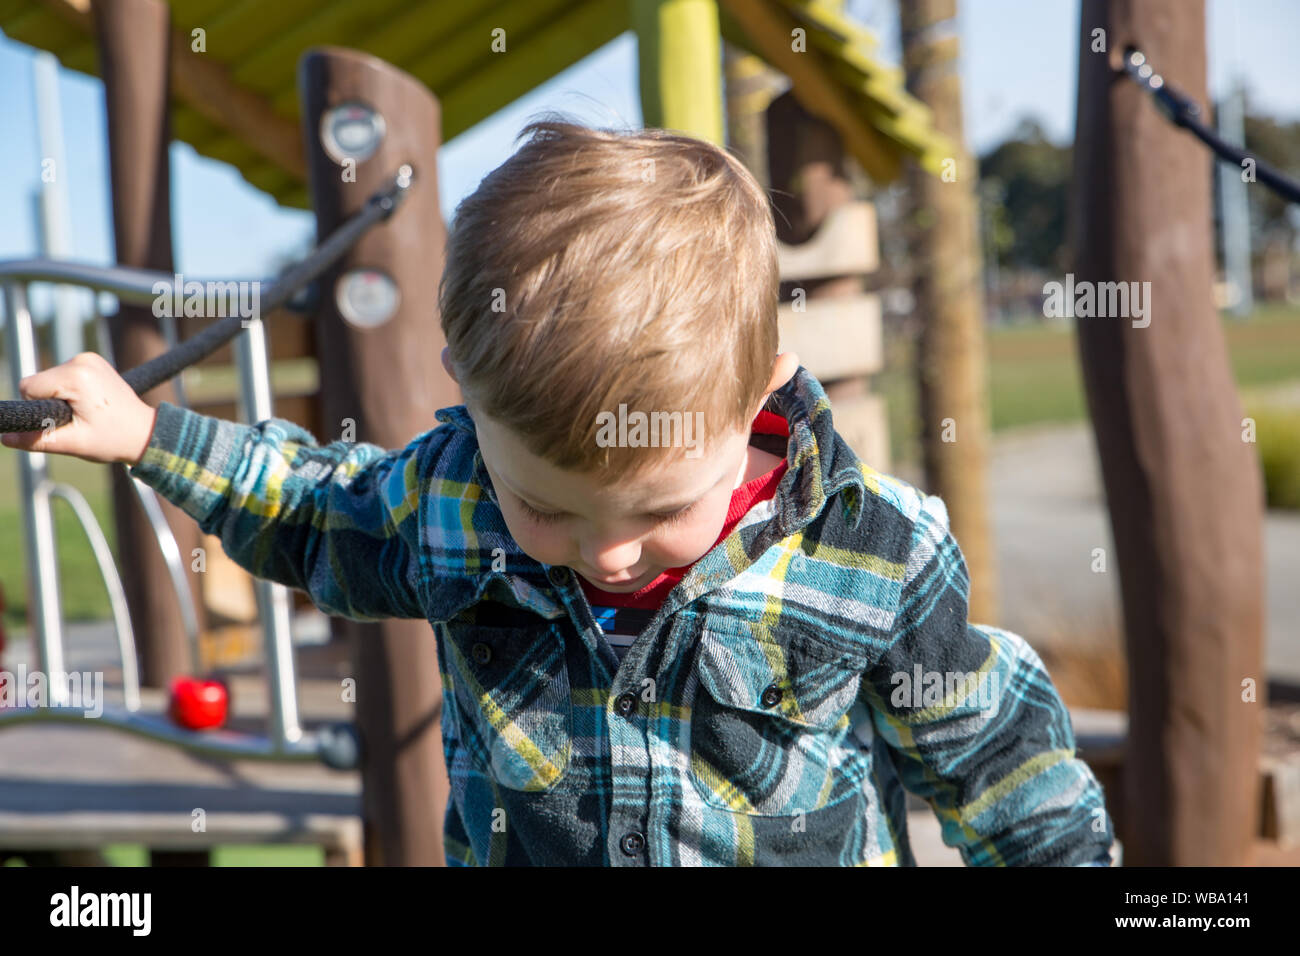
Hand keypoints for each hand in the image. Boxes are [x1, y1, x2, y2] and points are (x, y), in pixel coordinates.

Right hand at [0, 352, 158, 464]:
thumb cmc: (113, 439)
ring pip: (49, 379)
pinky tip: (88, 403)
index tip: (61, 421)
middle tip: (76, 419)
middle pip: (38, 382)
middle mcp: (82, 360)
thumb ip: (36, 439)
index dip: (37, 409)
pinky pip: (62, 376)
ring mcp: (88, 358)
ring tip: (85, 412)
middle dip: (48, 404)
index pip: (28, 387)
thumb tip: (5, 439)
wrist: (144, 432)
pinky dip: (68, 390)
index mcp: (77, 376)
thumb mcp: (72, 443)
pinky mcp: (91, 360)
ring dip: (59, 397)